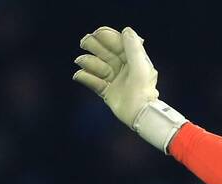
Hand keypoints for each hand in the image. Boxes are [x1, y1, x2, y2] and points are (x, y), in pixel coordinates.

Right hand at [73, 26, 184, 150]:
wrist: (140, 115)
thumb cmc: (143, 90)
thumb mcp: (140, 66)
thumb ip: (133, 48)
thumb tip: (127, 30)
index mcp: (133, 61)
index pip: (118, 44)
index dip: (107, 37)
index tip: (97, 33)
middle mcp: (124, 69)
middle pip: (106, 53)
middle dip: (95, 46)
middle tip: (84, 42)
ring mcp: (116, 81)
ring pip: (99, 67)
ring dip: (89, 62)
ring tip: (79, 60)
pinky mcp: (108, 93)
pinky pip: (94, 83)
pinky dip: (86, 78)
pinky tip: (78, 75)